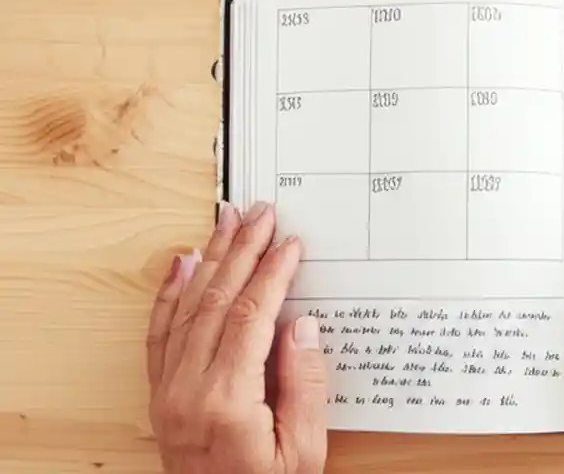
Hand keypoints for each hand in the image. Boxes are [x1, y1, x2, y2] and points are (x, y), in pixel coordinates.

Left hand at [148, 203, 327, 473]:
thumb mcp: (303, 451)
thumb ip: (304, 387)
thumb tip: (302, 327)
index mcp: (228, 401)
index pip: (252, 317)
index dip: (273, 274)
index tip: (291, 243)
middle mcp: (189, 390)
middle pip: (217, 301)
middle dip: (241, 250)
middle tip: (260, 212)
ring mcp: (170, 392)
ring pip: (187, 309)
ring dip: (209, 259)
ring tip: (226, 221)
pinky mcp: (161, 396)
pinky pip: (160, 333)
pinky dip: (169, 293)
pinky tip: (181, 263)